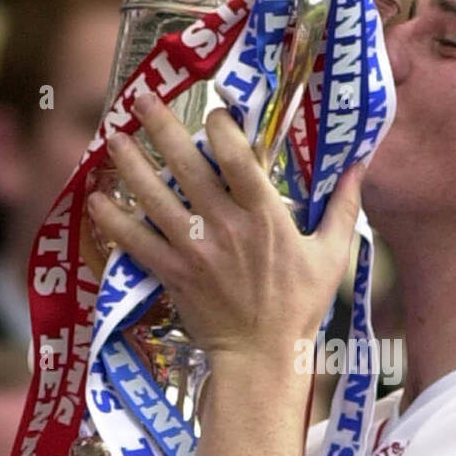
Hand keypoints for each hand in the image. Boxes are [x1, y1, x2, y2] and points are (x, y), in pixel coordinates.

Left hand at [87, 95, 363, 362]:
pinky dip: (113, 220)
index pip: (238, 157)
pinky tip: (96, 198)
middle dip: (160, 126)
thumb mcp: (332, 255)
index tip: (212, 114)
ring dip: (130, 163)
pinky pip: (135, 241)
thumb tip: (360, 166)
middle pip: (186, 165)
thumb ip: (343, 207)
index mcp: (265, 216)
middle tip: (141, 99)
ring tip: (113, 138)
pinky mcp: (172, 273)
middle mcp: (225, 226)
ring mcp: (194, 249)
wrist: (261, 357)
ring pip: (154, 196)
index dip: (220, 127)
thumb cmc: (300, 307)